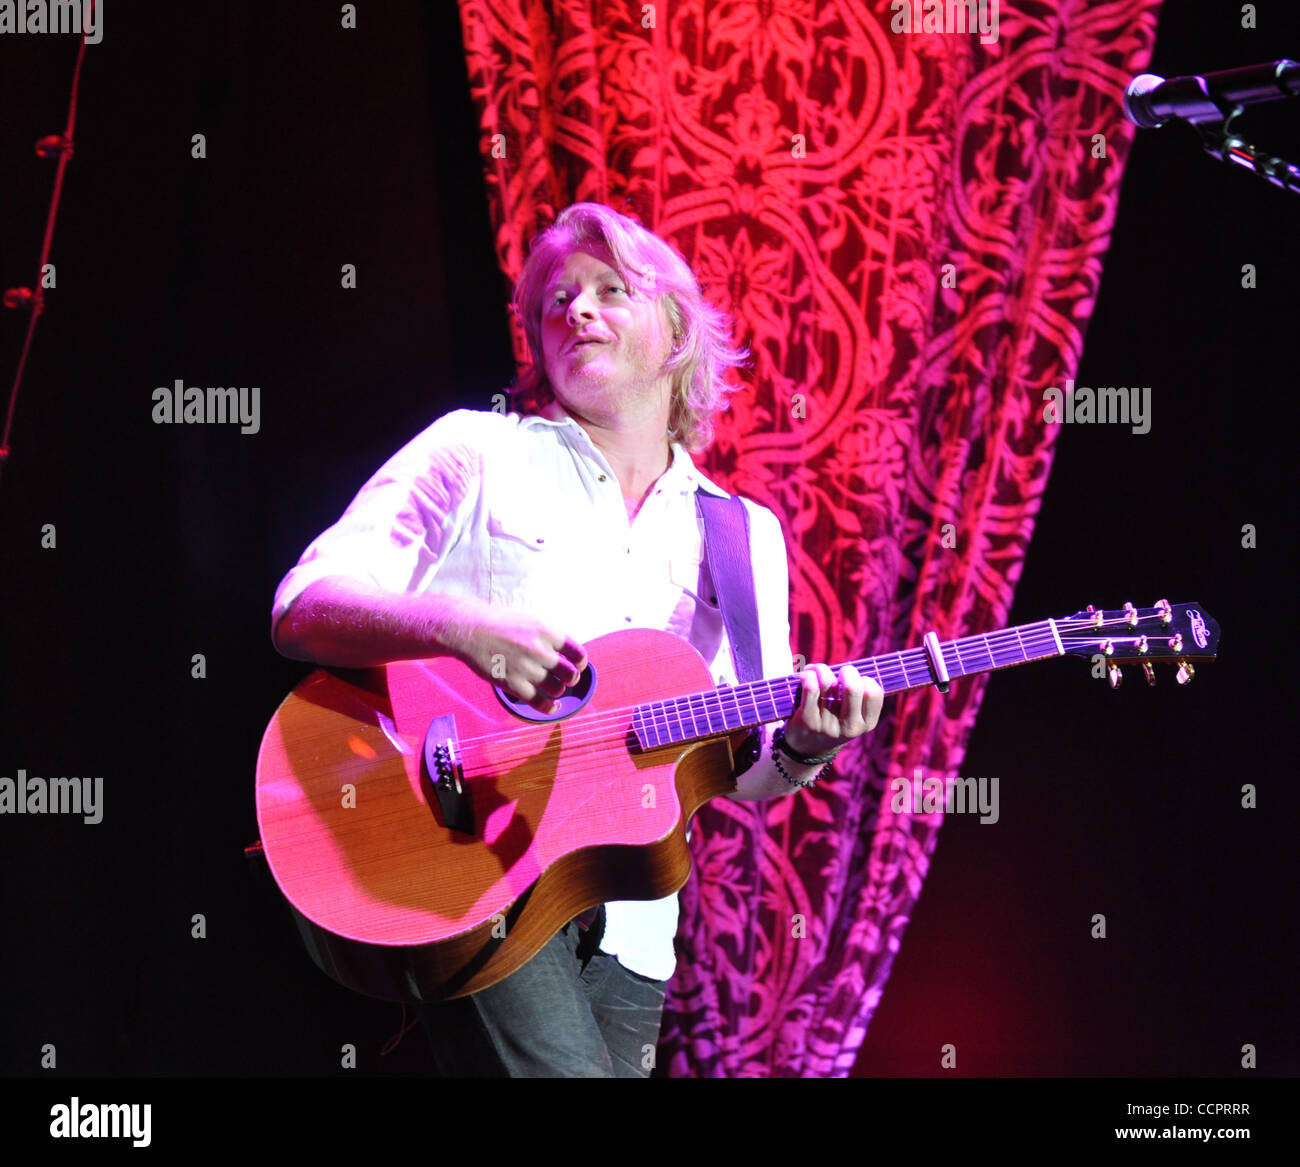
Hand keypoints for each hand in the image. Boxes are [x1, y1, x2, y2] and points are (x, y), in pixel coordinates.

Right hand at [454, 603, 586, 713]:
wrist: (471, 630)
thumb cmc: (501, 624)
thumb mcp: (532, 622)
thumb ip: (551, 638)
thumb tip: (569, 655)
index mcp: (548, 632)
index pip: (578, 654)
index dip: (580, 663)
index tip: (577, 666)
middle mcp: (540, 651)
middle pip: (570, 674)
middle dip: (570, 679)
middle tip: (565, 679)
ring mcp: (527, 668)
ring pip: (556, 689)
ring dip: (557, 690)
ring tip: (552, 688)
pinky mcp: (513, 684)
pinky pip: (539, 702)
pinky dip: (549, 707)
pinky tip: (551, 706)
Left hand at [780, 663, 882, 757]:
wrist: (808, 749)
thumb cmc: (834, 721)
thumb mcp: (854, 717)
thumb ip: (859, 697)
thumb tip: (853, 667)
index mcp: (867, 723)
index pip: (874, 692)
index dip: (865, 679)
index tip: (856, 680)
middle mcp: (850, 727)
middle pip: (853, 687)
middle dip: (847, 671)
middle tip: (841, 672)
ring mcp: (828, 726)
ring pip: (828, 683)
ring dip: (822, 669)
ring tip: (818, 670)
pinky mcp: (808, 722)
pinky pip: (811, 688)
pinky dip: (809, 675)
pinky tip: (807, 675)